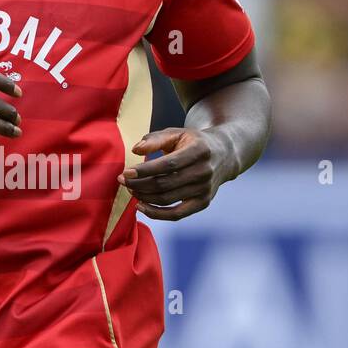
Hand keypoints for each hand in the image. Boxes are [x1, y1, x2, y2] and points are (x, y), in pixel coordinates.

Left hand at [117, 127, 235, 220]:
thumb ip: (155, 139)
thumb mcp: (177, 133)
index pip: (168, 165)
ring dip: (144, 197)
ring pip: (167, 199)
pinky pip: (176, 214)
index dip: (145, 171)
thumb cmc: (193, 142)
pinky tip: (141, 206)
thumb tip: (136, 150)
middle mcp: (204, 172)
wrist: (224, 155)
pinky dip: (156, 213)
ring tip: (131, 189)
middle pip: (165, 184)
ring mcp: (205, 189)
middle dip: (139, 184)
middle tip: (123, 181)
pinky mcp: (203, 203)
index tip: (126, 173)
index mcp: (199, 151)